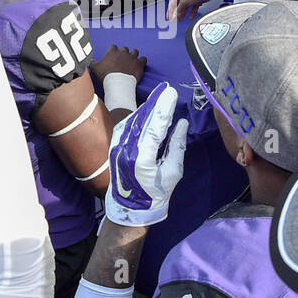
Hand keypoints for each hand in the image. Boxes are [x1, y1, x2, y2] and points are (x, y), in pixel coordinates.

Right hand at [91, 44, 146, 82]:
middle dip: (124, 54)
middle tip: (122, 62)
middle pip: (125, 49)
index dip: (113, 52)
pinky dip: (142, 62)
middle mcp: (123, 52)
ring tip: (132, 62)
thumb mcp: (95, 69)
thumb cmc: (105, 77)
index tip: (113, 58)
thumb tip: (91, 61)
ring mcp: (132, 57)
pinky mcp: (140, 64)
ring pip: (135, 52)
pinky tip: (140, 65)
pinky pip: (143, 59)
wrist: (118, 85)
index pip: (113, 47)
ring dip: (133, 56)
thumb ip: (93, 63)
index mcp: (112, 52)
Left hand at [104, 82, 187, 227]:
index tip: (172, 94)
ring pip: (133, 121)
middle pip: (142, 120)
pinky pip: (127, 126)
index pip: (155, 127)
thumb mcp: (173, 173)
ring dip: (147, 108)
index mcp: (142, 159)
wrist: (130, 208)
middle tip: (167, 89)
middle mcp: (127, 150)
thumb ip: (177, 146)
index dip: (164, 109)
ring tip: (160, 96)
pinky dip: (138, 116)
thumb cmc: (155, 194)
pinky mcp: (115, 147)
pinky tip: (147, 109)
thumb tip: (182, 123)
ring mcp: (118, 148)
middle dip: (155, 103)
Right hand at [166, 0, 207, 22]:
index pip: (171, 4)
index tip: (169, 17)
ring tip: (180, 19)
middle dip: (176, 14)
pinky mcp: (196, 1)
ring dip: (182, 14)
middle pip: (178, 7)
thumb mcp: (184, 3)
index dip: (169, 11)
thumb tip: (175, 16)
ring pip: (185, 8)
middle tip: (174, 20)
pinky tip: (190, 17)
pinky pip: (192, 9)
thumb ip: (179, 10)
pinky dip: (191, 13)